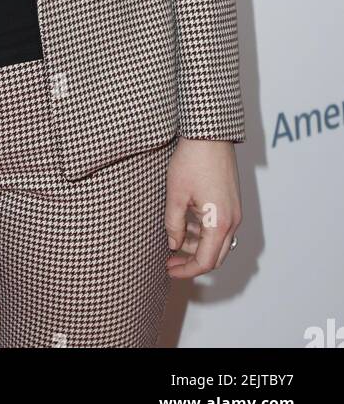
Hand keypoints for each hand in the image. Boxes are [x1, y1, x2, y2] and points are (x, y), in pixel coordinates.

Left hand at [164, 138, 241, 279]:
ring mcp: (234, 210)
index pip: (206, 262)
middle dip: (192, 261)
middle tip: (170, 260)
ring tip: (173, 240)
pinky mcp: (232, 201)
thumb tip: (173, 244)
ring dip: (197, 246)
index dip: (186, 270)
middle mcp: (233, 221)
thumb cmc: (192, 160)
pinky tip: (186, 224)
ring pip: (218, 241)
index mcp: (219, 223)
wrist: (210, 133)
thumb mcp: (176, 194)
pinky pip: (220, 226)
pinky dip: (204, 232)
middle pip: (215, 256)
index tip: (169, 269)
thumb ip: (174, 224)